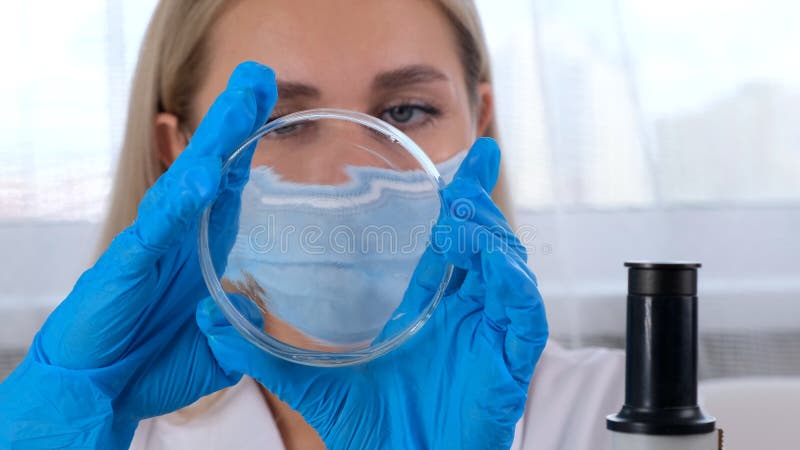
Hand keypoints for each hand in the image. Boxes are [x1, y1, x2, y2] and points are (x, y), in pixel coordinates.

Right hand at [0, 62, 276, 448]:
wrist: (99, 393)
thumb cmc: (152, 364)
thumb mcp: (216, 351)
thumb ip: (242, 331)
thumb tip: (259, 312)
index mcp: (201, 247)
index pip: (229, 184)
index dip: (248, 145)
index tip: (273, 104)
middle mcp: (178, 236)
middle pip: (210, 168)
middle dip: (234, 121)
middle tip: (260, 76)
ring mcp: (152, 244)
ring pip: (184, 183)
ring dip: (213, 144)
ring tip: (242, 104)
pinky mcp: (128, 264)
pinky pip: (156, 229)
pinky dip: (179, 204)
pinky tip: (202, 180)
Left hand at [198, 138, 548, 449]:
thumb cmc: (372, 432)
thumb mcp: (314, 384)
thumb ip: (267, 354)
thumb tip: (210, 322)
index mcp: (432, 305)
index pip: (451, 237)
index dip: (462, 194)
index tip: (470, 151)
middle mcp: (468, 310)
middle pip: (486, 238)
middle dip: (479, 200)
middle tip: (462, 174)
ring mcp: (493, 332)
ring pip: (508, 264)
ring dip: (488, 233)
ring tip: (459, 214)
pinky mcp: (512, 359)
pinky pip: (526, 309)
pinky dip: (511, 280)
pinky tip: (484, 262)